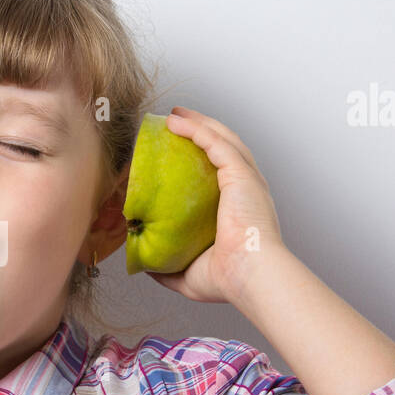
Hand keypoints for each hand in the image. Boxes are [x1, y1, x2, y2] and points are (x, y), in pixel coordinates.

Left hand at [148, 106, 284, 304]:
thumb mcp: (188, 274)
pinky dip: (196, 128)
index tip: (179, 150)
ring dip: (197, 122)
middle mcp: (246, 189)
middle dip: (200, 130)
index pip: (221, 173)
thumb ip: (167, 268)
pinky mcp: (240, 174)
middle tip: (175, 122)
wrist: (250, 276)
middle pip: (223, 147)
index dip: (202, 157)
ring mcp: (246, 179)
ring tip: (174, 114)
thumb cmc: (228, 280)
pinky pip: (215, 142)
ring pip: (222, 138)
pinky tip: (176, 121)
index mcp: (239, 208)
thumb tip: (144, 262)